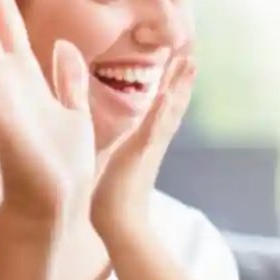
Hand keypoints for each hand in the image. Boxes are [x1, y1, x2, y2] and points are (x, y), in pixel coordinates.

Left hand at [90, 51, 197, 237]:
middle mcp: (152, 141)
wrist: (115, 225)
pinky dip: (165, 109)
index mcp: (142, 141)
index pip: (159, 108)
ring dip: (181, 87)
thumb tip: (87, 129)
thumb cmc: (105, 197)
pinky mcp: (143, 153)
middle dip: (181, 80)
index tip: (176, 64)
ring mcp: (150, 146)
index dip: (169, 86)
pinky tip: (171, 92)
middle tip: (191, 55)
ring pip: (169, 110)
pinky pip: (156, 126)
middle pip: (171, 104)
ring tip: (190, 63)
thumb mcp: (102, 158)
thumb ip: (101, 142)